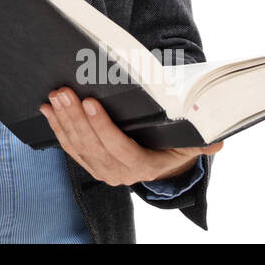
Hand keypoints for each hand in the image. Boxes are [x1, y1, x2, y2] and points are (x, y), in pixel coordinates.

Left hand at [39, 86, 222, 185]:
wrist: (162, 164)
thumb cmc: (176, 146)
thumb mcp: (191, 145)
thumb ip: (201, 142)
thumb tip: (216, 141)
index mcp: (144, 167)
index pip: (119, 147)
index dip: (102, 126)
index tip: (90, 102)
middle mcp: (120, 173)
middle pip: (93, 145)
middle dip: (75, 117)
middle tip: (64, 91)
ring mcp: (102, 170)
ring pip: (77, 145)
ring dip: (63, 120)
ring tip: (55, 96)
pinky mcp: (90, 163)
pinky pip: (70, 147)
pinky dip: (57, 128)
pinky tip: (47, 110)